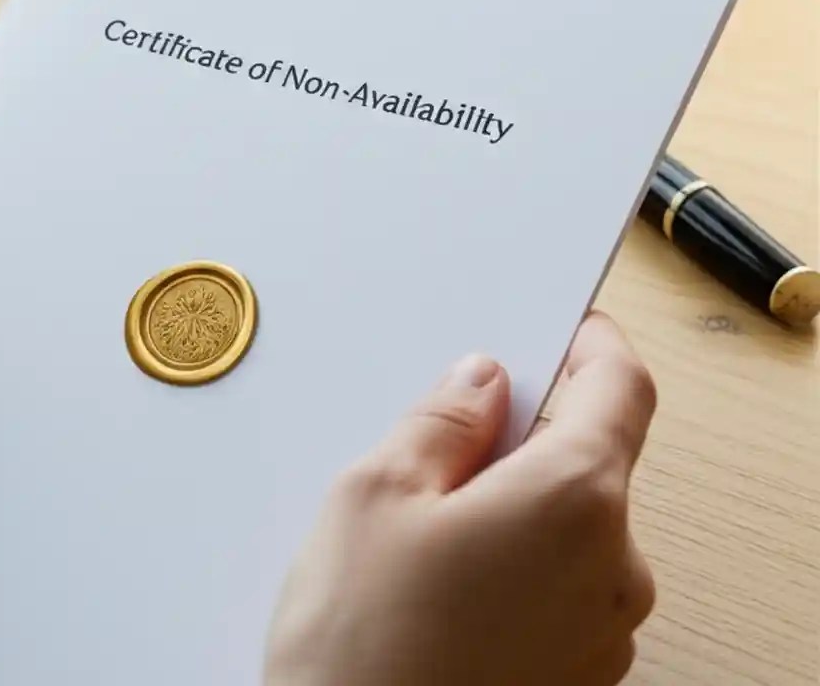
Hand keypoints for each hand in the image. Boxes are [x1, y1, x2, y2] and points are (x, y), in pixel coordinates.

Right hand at [264, 312, 657, 685]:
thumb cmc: (359, 650)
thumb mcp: (373, 496)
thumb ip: (440, 420)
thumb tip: (479, 383)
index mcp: (575, 500)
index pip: (622, 386)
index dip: (591, 344)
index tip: (564, 329)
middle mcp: (612, 569)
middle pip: (591, 461)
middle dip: (523, 439)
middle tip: (436, 447)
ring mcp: (601, 633)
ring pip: (570, 531)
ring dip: (513, 509)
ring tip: (418, 537)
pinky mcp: (575, 676)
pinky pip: (558, 589)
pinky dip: (514, 566)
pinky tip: (436, 588)